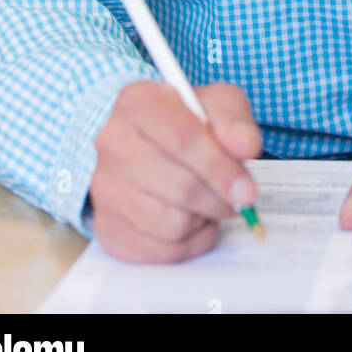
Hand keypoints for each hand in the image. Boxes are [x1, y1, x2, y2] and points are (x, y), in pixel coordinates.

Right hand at [88, 80, 262, 261]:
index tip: (247, 189)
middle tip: (235, 198)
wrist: (153, 143)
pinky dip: (188, 242)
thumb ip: (235, 122)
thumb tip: (244, 146)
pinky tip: (192, 219)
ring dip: (202, 218)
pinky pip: (160, 250)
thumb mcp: (218, 105)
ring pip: (169, 223)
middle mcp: (112, 142)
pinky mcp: (108, 227)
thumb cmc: (190, 122)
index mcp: (138, 102)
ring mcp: (104, 188)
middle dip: (217, 198)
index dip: (220, 168)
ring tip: (208, 201)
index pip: (183, 139)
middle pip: (179, 186)